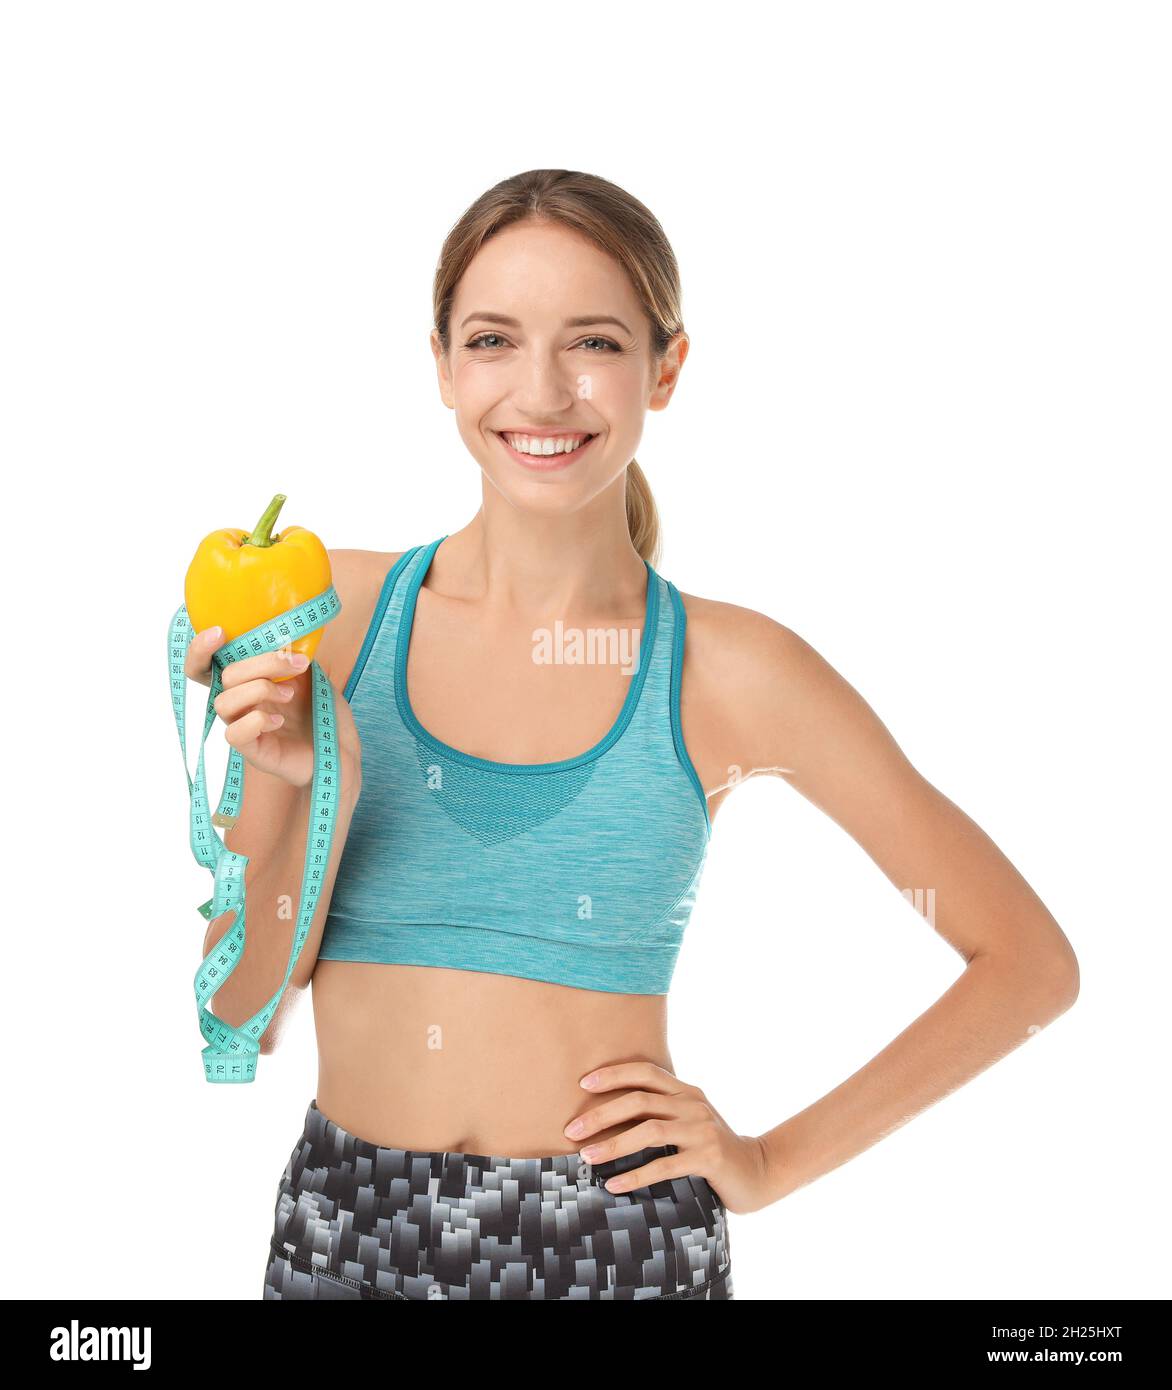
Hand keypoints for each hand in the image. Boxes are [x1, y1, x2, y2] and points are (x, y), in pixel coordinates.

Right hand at [184, 626, 360, 793]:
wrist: (343, 751)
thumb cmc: (324, 713)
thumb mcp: (312, 675)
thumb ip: (291, 656)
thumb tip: (282, 636)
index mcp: (248, 683)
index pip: (204, 666)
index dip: (200, 649)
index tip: (221, 632)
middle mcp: (241, 705)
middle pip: (226, 676)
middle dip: (263, 663)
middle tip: (297, 665)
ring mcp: (244, 728)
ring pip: (223, 703)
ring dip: (260, 690)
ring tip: (290, 695)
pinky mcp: (253, 751)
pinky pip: (233, 734)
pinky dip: (257, 721)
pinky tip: (280, 721)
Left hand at [564, 1061, 775, 1214]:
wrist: (757, 1171)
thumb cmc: (711, 1147)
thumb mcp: (689, 1120)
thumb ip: (661, 1111)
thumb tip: (609, 1114)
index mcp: (685, 1091)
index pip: (645, 1071)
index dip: (613, 1074)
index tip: (582, 1084)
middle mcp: (693, 1104)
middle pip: (639, 1100)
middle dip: (601, 1114)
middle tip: (571, 1131)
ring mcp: (702, 1130)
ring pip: (649, 1130)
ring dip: (613, 1144)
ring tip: (587, 1157)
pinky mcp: (708, 1159)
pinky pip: (665, 1166)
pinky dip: (636, 1175)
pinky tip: (614, 1185)